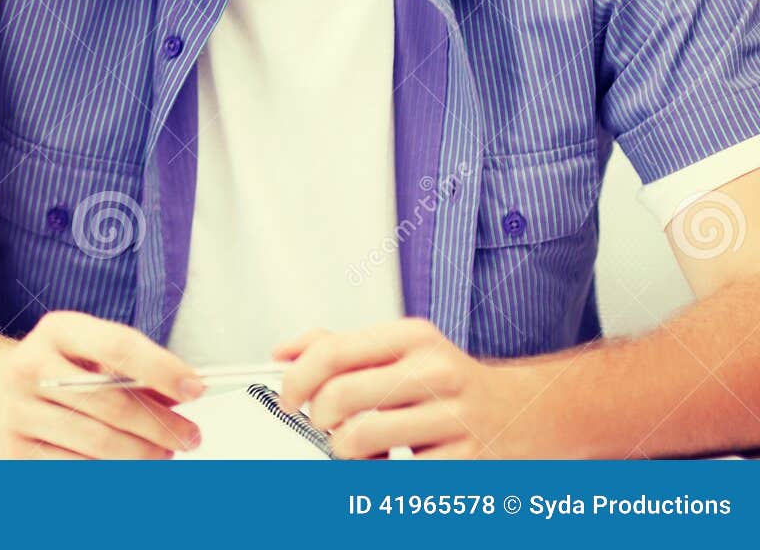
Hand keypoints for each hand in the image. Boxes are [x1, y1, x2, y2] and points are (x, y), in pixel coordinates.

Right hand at [0, 311, 204, 459]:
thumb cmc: (56, 371)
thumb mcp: (87, 353)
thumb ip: (131, 369)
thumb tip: (182, 393)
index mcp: (57, 330)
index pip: (117, 346)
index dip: (161, 368)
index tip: (195, 387)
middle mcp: (31, 366)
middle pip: (111, 403)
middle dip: (160, 425)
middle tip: (190, 436)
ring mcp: (19, 412)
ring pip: (98, 444)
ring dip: (142, 455)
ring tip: (164, 455)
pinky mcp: (14, 453)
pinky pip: (76, 471)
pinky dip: (111, 475)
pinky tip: (129, 470)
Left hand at [274, 319, 560, 458]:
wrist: (531, 412)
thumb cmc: (453, 381)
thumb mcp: (403, 348)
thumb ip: (341, 346)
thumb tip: (283, 352)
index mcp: (412, 337)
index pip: (333, 351)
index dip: (297, 378)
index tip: (288, 396)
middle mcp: (434, 372)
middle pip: (340, 397)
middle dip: (317, 418)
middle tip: (323, 425)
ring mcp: (453, 418)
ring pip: (360, 440)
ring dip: (344, 452)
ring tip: (357, 447)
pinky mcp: (466, 463)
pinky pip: (396, 476)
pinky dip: (379, 477)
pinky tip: (391, 466)